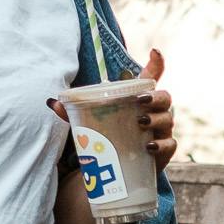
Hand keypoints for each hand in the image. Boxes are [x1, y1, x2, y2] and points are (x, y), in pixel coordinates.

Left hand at [45, 49, 176, 172]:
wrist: (116, 172)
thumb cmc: (107, 139)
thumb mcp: (91, 123)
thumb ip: (74, 113)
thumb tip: (54, 103)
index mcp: (138, 101)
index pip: (151, 78)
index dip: (156, 64)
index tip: (154, 51)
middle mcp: (153, 113)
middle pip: (165, 98)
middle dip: (156, 96)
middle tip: (140, 100)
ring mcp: (160, 133)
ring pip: (167, 119)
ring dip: (156, 118)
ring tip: (140, 122)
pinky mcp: (162, 153)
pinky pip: (169, 146)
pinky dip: (161, 145)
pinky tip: (148, 146)